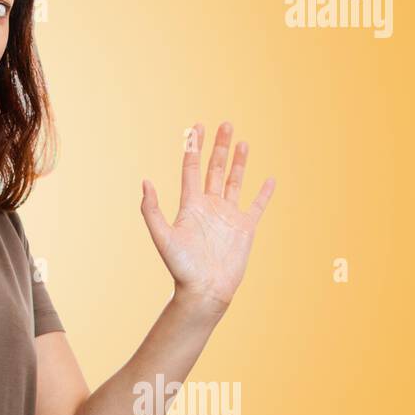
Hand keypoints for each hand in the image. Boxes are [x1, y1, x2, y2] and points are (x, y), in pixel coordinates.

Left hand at [140, 121, 275, 311]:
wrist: (204, 290)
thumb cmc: (181, 267)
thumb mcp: (162, 237)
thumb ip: (151, 210)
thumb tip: (145, 181)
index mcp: (190, 205)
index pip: (192, 169)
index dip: (194, 147)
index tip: (197, 127)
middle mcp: (209, 206)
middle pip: (215, 169)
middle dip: (219, 147)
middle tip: (225, 124)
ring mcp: (228, 216)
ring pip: (234, 181)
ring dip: (238, 162)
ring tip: (241, 141)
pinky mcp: (245, 228)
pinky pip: (257, 206)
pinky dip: (264, 193)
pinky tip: (269, 180)